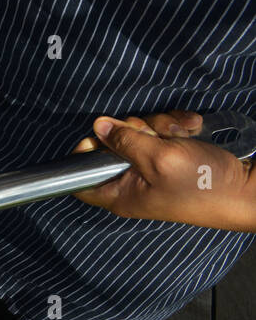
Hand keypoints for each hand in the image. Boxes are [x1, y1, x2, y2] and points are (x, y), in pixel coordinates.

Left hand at [73, 111, 255, 230]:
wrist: (249, 189)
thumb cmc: (202, 183)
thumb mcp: (158, 158)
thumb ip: (124, 140)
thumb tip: (97, 126)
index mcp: (120, 194)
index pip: (80, 177)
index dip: (83, 153)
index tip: (100, 136)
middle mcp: (132, 182)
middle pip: (110, 144)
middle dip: (133, 129)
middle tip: (154, 136)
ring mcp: (152, 169)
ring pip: (138, 133)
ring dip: (160, 126)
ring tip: (180, 134)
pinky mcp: (171, 158)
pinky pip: (161, 132)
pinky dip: (175, 126)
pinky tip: (191, 128)